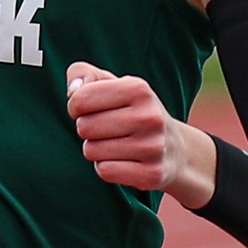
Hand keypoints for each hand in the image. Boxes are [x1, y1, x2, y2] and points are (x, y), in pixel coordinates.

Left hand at [66, 61, 215, 207]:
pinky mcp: (153, 173)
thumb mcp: (112, 84)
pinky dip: (106, 168)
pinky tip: (122, 161)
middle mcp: (150, 116)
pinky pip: (105, 171)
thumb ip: (83, 74)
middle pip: (84, 127)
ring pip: (92, 151)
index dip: (76, 107)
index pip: (80, 99)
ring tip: (115, 144)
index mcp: (139, 89)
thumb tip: (72, 91)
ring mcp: (154, 146)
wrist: (175, 149)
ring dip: (96, 150)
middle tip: (105, 129)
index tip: (90, 109)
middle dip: (86, 129)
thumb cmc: (132, 111)